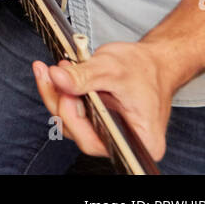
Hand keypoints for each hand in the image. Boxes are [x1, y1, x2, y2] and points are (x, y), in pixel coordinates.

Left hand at [33, 42, 169, 161]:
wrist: (152, 61)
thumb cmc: (144, 68)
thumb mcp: (113, 68)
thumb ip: (84, 76)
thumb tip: (56, 77)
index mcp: (140, 142)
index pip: (94, 142)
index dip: (74, 118)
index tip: (65, 91)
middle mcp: (122, 142)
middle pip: (76, 131)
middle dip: (59, 101)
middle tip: (52, 73)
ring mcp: (106, 131)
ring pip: (69, 120)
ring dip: (56, 94)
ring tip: (54, 69)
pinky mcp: (96, 119)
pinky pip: (71, 110)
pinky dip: (60, 91)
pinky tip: (56, 74)